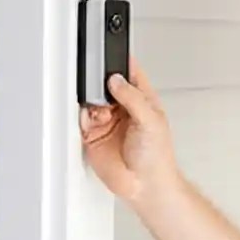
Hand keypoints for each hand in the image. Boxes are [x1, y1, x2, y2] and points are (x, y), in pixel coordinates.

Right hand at [79, 55, 183, 211]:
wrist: (144, 185)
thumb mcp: (151, 121)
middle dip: (100, 81)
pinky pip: (81, 118)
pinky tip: (91, 118)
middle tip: (101, 85)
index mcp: (143, 101)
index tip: (113, 54)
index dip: (122, 62)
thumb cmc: (157, 158)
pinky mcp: (93, 135)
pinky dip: (82, 114)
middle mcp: (123, 109)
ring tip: (100, 108)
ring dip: (91, 99)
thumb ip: (133, 97)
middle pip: (106, 84)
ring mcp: (107, 122)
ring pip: (91, 99)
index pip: (131, 74)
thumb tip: (116, 80)